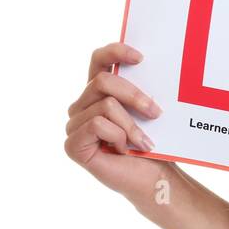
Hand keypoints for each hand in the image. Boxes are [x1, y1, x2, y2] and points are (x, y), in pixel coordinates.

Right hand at [64, 41, 171, 200]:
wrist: (154, 177)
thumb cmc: (152, 143)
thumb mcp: (147, 109)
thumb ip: (138, 87)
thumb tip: (144, 62)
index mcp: (99, 93)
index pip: (98, 59)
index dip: (115, 51)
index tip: (141, 58)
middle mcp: (82, 106)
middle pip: (102, 81)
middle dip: (134, 95)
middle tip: (156, 112)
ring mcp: (74, 125)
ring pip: (105, 105)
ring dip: (131, 125)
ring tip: (144, 142)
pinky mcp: (72, 145)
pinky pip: (98, 124)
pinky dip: (119, 136)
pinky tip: (124, 150)